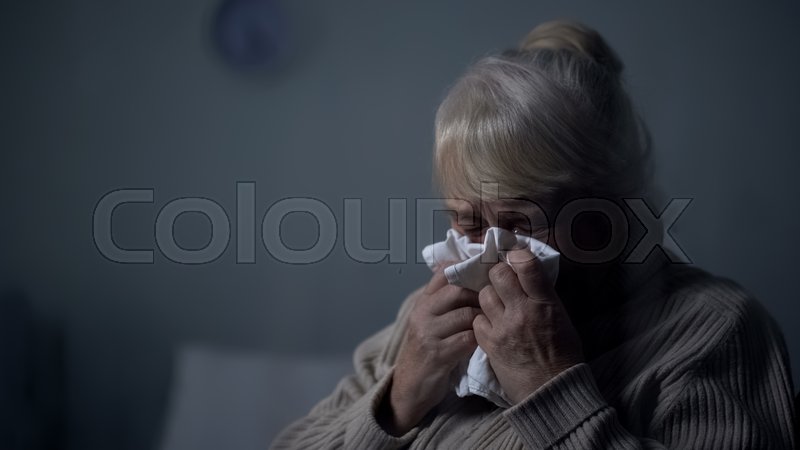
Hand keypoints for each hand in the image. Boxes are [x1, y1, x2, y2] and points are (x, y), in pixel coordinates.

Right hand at [379, 266, 479, 434]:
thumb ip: (444, 300)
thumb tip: (464, 272)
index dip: (466, 269)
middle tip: (496, 301)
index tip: (485, 273)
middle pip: (457, 290)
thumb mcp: (429, 320)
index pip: (443, 272)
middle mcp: (423, 313)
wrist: (409, 386)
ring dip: (484, 318)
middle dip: (481, 295)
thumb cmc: (426, 350)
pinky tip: (487, 341)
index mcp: (422, 301)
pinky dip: (481, 338)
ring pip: (465, 314)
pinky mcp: (438, 354)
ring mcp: (429, 333)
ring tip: (494, 322)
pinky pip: (467, 339)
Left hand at [473, 249, 583, 404]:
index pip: (526, 264)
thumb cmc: (563, 355)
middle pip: (497, 274)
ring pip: (484, 295)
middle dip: (498, 273)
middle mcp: (522, 311)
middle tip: (502, 281)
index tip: (514, 257)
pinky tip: (492, 324)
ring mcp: (503, 327)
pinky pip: (477, 320)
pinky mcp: (489, 344)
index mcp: (545, 303)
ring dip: (489, 296)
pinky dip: (482, 320)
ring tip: (497, 305)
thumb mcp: (562, 319)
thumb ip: (543, 295)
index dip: (516, 255)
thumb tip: (528, 275)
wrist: (552, 391)